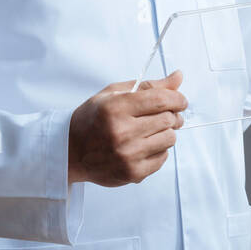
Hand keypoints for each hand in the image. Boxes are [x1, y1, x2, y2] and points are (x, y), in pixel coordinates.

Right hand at [67, 70, 185, 185]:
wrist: (70, 151)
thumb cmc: (93, 119)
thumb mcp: (115, 94)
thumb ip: (149, 85)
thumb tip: (178, 77)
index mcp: (116, 108)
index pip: (161, 99)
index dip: (177, 98)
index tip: (180, 100)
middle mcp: (122, 132)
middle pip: (168, 119)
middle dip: (172, 115)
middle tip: (164, 115)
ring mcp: (128, 155)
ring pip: (170, 138)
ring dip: (166, 132)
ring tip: (150, 131)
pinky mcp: (133, 172)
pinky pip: (163, 158)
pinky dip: (158, 150)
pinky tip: (143, 146)